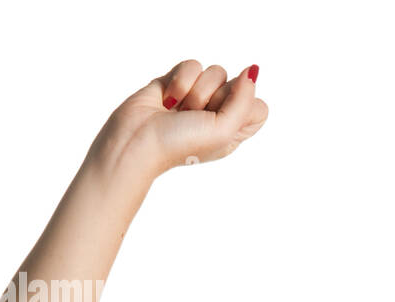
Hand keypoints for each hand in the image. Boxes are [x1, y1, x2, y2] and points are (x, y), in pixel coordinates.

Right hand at [87, 60, 269, 179]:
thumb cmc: (180, 144)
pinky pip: (192, 65)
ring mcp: (198, 97)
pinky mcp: (178, 82)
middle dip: (215, 98)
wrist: (135, 141)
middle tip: (197, 116)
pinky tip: (168, 100)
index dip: (245, 106)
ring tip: (180, 110)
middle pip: (237, 85)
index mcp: (235, 131)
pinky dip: (180, 81)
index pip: (259, 107)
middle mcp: (219, 113)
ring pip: (214, 71)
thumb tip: (252, 72)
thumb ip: (246, 102)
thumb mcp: (225, 130)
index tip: (225, 118)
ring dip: (195, 91)